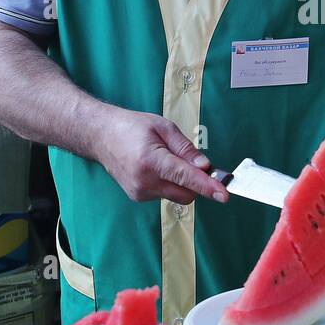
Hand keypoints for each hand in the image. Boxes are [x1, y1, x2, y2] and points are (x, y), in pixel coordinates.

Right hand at [96, 108, 227, 204]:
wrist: (101, 136)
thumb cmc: (132, 127)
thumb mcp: (163, 127)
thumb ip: (185, 148)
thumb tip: (205, 166)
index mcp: (151, 160)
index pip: (185, 177)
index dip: (207, 186)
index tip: (224, 194)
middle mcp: (144, 181)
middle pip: (186, 193)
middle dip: (198, 182)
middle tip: (198, 164)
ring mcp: (140, 192)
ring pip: (177, 196)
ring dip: (183, 183)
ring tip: (168, 160)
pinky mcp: (138, 197)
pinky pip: (165, 195)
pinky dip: (170, 184)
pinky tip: (158, 168)